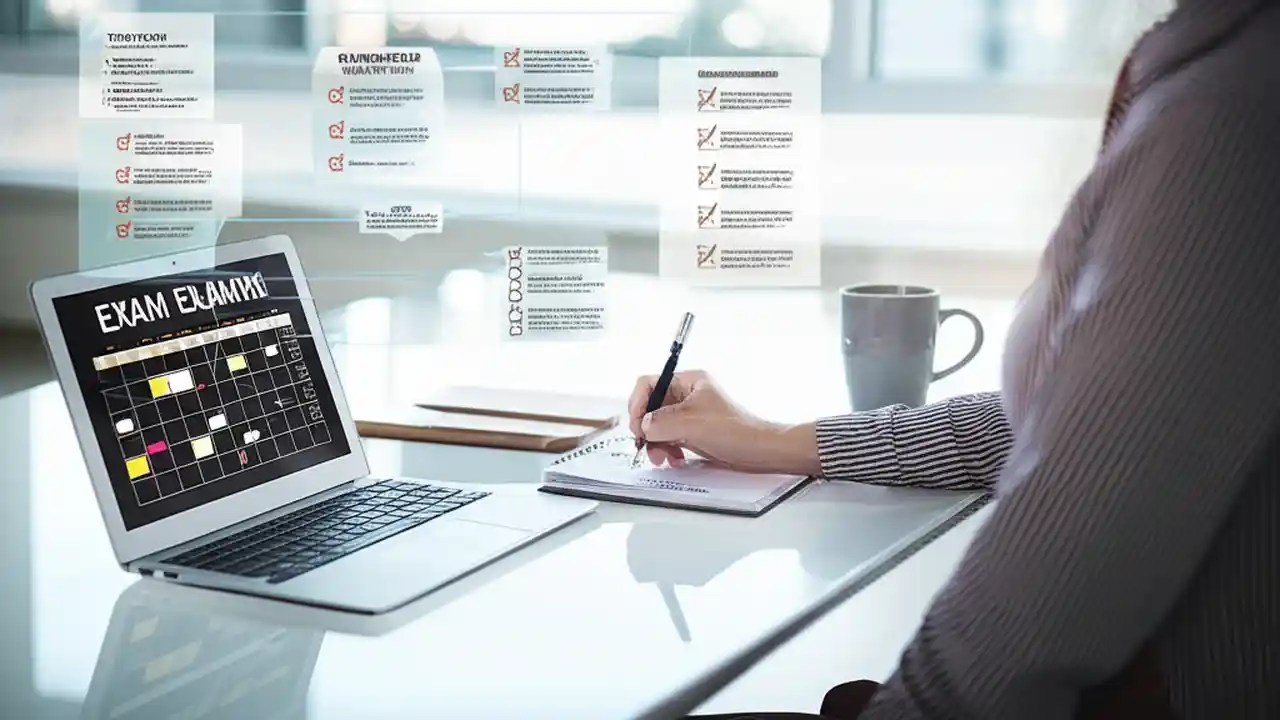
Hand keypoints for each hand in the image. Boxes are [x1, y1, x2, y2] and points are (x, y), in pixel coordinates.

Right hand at [627, 370, 820, 474]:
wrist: (760, 451)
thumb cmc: (735, 430)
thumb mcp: (691, 423)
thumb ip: (660, 421)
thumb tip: (643, 425)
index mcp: (689, 381)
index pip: (649, 383)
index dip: (638, 403)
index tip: (636, 424)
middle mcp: (688, 395)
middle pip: (651, 406)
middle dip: (645, 427)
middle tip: (645, 443)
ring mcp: (690, 415)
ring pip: (658, 426)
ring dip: (655, 442)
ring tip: (662, 457)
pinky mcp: (694, 433)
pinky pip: (669, 438)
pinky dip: (667, 449)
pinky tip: (675, 459)